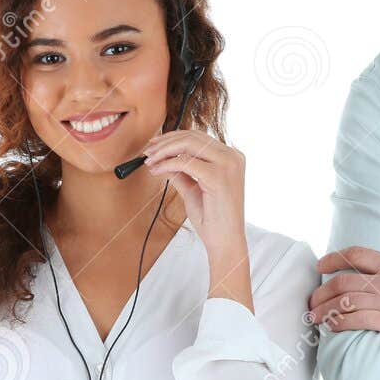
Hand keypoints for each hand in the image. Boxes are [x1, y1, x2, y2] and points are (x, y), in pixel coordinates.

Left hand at [143, 129, 250, 301]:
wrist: (225, 242)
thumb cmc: (213, 220)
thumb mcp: (194, 189)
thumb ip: (182, 173)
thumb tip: (162, 160)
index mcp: (231, 157)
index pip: (199, 137)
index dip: (173, 138)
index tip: (154, 145)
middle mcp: (233, 156)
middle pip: (193, 136)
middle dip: (166, 142)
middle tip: (147, 152)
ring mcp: (227, 164)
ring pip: (188, 144)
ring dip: (164, 151)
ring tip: (148, 160)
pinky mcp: (218, 176)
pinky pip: (185, 162)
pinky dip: (167, 164)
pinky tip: (156, 171)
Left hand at [307, 247, 379, 340]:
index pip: (357, 254)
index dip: (333, 259)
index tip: (320, 266)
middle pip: (342, 280)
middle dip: (321, 291)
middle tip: (311, 301)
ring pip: (343, 300)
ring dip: (323, 309)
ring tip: (313, 317)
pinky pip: (356, 319)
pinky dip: (339, 323)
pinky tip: (332, 329)